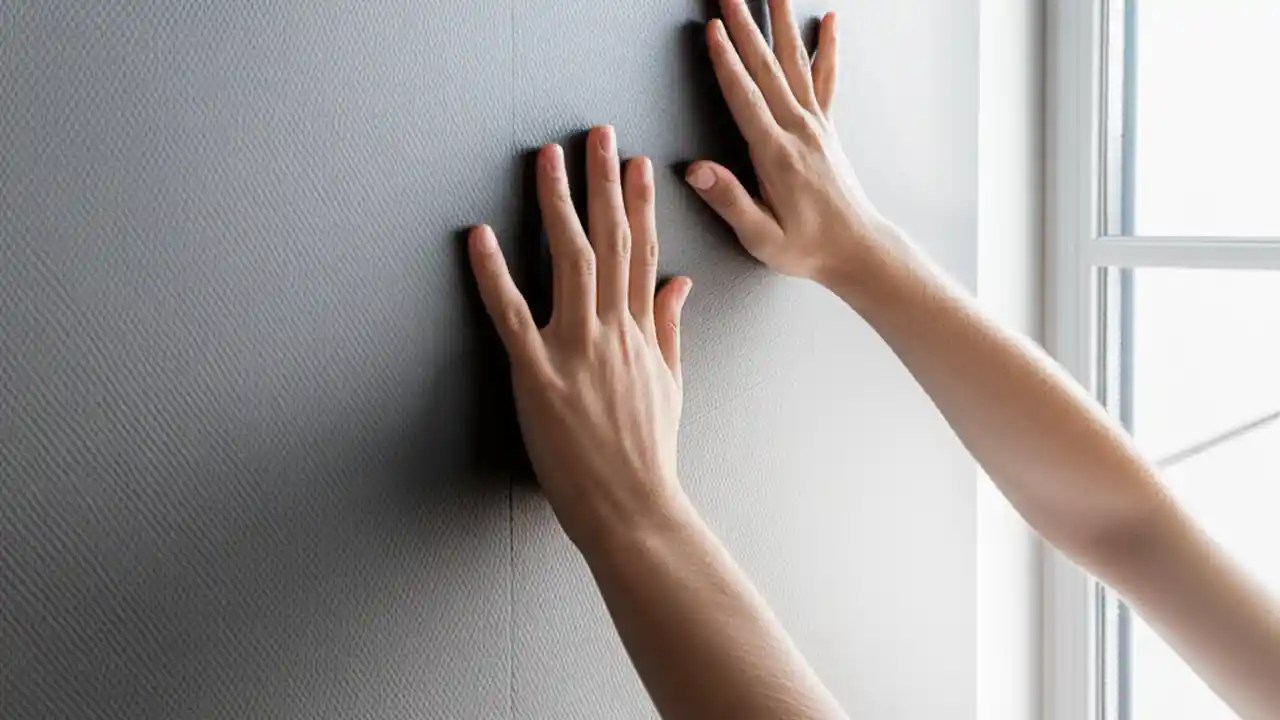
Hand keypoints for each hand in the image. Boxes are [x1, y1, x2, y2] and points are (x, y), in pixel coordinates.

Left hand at [469, 126, 693, 545]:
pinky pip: (512, 315)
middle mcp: (613, 331)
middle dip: (603, 182)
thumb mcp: (671, 385)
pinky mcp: (539, 377)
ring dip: (559, 205)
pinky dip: (494, 274)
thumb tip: (681, 282)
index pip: (643, 252)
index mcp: (642, 332)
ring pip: (570, 262)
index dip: (638, 203)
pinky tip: (481, 236)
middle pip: (611, 242)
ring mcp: (577, 351)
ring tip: (549, 159)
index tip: (635, 163)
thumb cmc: (650, 452)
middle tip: (595, 134)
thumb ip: (670, 328)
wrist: (635, 508)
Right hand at [686, 0, 901, 287]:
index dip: (727, 62)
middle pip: (767, 69)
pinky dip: (828, 47)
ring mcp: (816, 125)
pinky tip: (830, 22)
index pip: (746, 98)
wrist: (856, 250)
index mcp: (777, 155)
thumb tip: (697, 171)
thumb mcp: (761, 236)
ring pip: (796, 63)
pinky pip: (827, 78)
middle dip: (746, 28)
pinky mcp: (826, 128)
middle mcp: (799, 131)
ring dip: (782, 24)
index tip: (714, 29)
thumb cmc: (807, 247)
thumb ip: (729, 201)